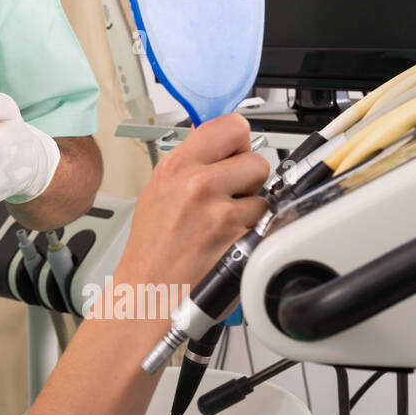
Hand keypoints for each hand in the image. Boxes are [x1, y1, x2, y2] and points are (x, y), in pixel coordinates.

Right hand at [115, 113, 270, 295]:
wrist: (150, 288)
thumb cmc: (152, 247)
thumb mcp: (158, 190)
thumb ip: (191, 163)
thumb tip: (220, 143)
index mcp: (177, 166)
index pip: (231, 126)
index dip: (238, 142)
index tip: (234, 154)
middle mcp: (198, 184)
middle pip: (256, 158)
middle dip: (249, 177)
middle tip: (230, 194)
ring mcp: (221, 213)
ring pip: (266, 193)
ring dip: (253, 207)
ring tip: (226, 222)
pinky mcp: (240, 240)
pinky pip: (265, 223)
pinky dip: (255, 232)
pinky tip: (231, 241)